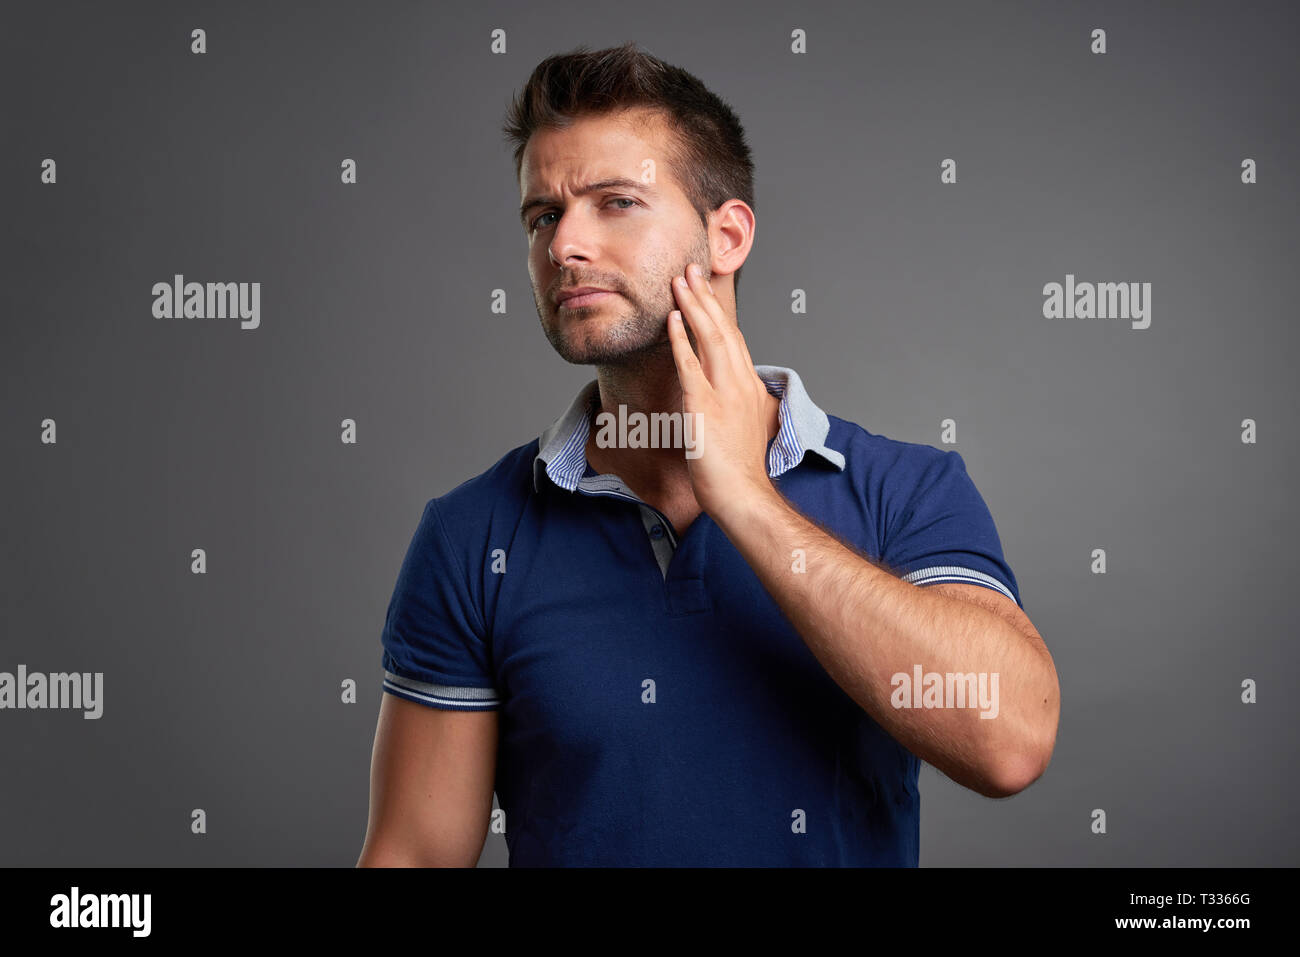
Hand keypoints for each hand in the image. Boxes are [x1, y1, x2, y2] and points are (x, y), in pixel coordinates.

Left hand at [665, 262, 776, 522]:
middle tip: (691, 270)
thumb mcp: (742, 428)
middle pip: (724, 329)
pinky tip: (673, 318)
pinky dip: (682, 339)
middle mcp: (742, 383)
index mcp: (750, 387)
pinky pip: (691, 365)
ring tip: (680, 281)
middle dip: (706, 297)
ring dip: (695, 306)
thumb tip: (721, 396)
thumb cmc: (739, 470)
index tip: (705, 290)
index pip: (734, 339)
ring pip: (711, 338)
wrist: (743, 495)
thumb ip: (734, 405)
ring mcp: (726, 393)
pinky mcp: (705, 406)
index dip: (718, 312)